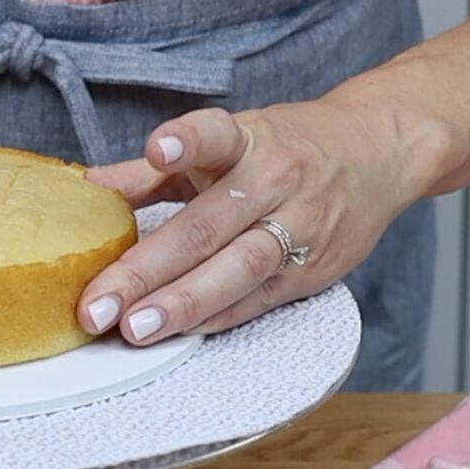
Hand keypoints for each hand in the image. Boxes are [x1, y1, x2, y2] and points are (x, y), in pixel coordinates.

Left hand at [77, 100, 426, 343]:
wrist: (380, 150)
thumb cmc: (288, 146)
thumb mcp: (226, 142)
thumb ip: (155, 172)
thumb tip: (89, 188)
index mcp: (247, 139)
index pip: (217, 135)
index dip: (188, 142)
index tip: (160, 150)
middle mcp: (275, 180)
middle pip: (207, 227)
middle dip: (147, 270)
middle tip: (97, 305)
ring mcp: (300, 226)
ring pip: (238, 270)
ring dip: (184, 303)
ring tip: (136, 329)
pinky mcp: (316, 268)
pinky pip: (260, 298)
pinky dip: (218, 317)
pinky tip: (181, 333)